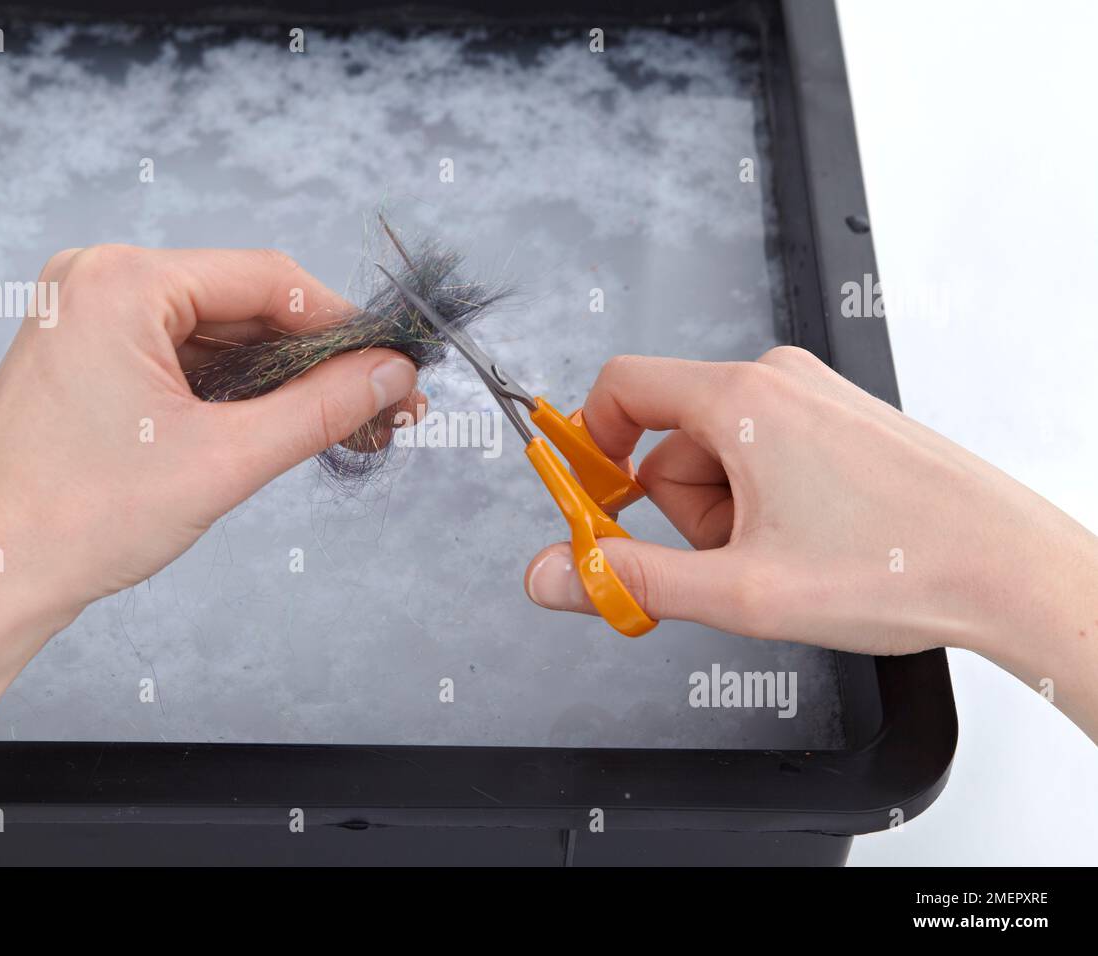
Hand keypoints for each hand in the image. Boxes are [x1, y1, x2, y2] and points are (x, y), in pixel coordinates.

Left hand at [0, 245, 419, 625]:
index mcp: (121, 280)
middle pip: (244, 305)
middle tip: (379, 410)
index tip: (397, 370)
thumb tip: (392, 375)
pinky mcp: (84, 358)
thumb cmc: (78, 521)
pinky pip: (180, 359)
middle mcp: (98, 281)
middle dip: (315, 362)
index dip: (345, 326)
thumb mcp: (224, 459)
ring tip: (338, 428)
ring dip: (277, 381)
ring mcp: (85, 318)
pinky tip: (274, 428)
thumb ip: (321, 408)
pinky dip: (231, 393)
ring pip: (216, 335)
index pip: (269, 280)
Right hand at [524, 349, 1097, 737]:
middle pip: (672, 439)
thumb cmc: (899, 566)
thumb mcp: (740, 590)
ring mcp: (815, 399)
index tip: (595, 501)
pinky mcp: (840, 422)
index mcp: (744, 399)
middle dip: (685, 511)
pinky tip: (811, 543)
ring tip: (785, 558)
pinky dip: (767, 503)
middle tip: (735, 562)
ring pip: (723, 455)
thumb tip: (555, 575)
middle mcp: (778, 381)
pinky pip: (767, 455)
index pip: (622, 387)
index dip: (590, 444)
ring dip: (730, 515)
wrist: (1010, 570)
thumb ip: (631, 579)